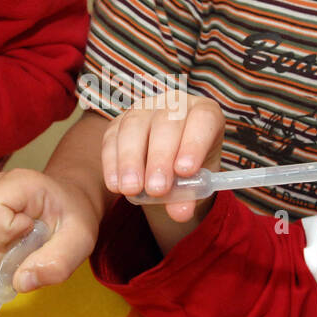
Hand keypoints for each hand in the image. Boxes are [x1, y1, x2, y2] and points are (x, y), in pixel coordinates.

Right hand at [0, 168, 98, 291]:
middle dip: (8, 258)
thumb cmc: (72, 216)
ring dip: (1, 264)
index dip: (11, 235)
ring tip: (24, 247)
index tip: (34, 230)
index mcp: (15, 183)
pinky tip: (12, 251)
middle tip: (33, 245)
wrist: (65, 205)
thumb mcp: (80, 239)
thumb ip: (57, 262)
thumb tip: (21, 283)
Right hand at [102, 91, 224, 222]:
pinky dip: (112, 163)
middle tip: (156, 189)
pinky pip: (112, 137)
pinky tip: (115, 185)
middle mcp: (175, 103)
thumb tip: (180, 213)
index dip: (194, 143)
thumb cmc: (188, 173)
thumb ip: (190, 197)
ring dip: (131, 160)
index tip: (185, 171)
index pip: (203, 119)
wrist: (166, 168)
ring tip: (132, 189)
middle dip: (160, 157)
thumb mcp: (195, 186)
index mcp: (204, 112)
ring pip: (135, 126)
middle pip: (166, 122)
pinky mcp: (119, 121)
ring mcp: (145, 109)